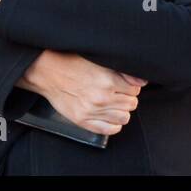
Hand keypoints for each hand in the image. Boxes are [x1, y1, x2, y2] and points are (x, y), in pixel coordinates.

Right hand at [24, 50, 147, 136]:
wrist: (48, 72)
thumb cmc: (72, 62)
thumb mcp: (99, 60)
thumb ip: (123, 72)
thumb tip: (142, 82)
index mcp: (107, 79)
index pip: (135, 90)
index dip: (131, 86)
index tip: (124, 84)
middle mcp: (102, 97)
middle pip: (131, 104)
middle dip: (127, 98)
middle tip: (118, 92)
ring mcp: (92, 111)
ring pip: (124, 118)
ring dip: (121, 110)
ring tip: (114, 103)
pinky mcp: (82, 121)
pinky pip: (109, 130)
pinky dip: (113, 124)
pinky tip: (109, 116)